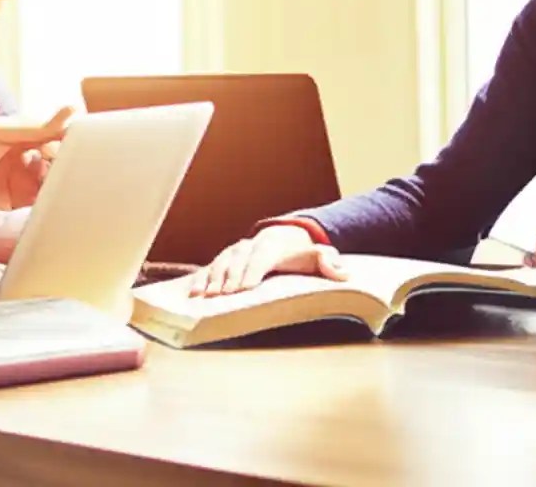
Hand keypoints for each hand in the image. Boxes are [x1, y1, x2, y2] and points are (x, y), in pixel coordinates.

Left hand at [0, 107, 72, 211]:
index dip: (67, 138)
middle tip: (54, 159)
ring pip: (54, 183)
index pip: (56, 135)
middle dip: (63, 160)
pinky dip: (50, 202)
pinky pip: (41, 206)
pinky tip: (49, 197)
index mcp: (24, 138)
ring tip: (48, 177)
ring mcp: (23, 185)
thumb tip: (71, 111)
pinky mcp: (17, 208)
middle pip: (59, 161)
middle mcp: (28, 160)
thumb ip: (32, 126)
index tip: (68, 141)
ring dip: (58, 180)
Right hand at [188, 225, 347, 296]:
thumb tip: (343, 273)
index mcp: (272, 245)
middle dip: (229, 278)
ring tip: (204, 297)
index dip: (252, 271)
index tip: (244, 288)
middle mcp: (249, 245)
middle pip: (237, 261)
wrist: (283, 238)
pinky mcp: (223, 260)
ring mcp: (234, 252)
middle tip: (222, 298)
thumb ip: (330, 263)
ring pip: (219, 262)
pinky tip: (193, 293)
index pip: (260, 257)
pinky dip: (200, 279)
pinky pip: (208, 268)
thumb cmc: (300, 254)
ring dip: (211, 279)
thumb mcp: (318, 255)